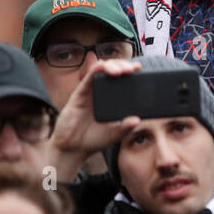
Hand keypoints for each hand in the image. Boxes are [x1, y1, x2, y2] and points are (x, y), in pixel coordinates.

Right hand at [49, 59, 141, 177]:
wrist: (73, 148)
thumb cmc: (94, 140)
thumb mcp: (115, 134)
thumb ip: (125, 127)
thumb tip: (137, 120)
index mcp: (111, 100)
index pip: (122, 80)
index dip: (131, 73)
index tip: (140, 69)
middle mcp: (101, 93)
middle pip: (113, 72)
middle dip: (123, 65)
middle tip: (133, 69)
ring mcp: (90, 92)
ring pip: (101, 71)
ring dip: (112, 66)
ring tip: (123, 70)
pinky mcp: (79, 95)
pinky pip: (87, 79)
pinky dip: (95, 70)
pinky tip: (102, 66)